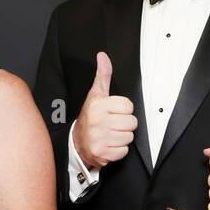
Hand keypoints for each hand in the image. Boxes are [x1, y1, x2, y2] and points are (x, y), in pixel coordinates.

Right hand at [72, 51, 136, 168]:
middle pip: (132, 122)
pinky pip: (124, 151)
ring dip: (122, 137)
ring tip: (111, 134)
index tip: (114, 112)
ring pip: (129, 137)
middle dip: (125, 124)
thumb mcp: (96, 95)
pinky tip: (110, 144)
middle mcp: (98, 122)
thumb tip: (103, 56)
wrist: (77, 143)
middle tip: (113, 124)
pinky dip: (119, 150)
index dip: (124, 109)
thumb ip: (102, 75)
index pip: (128, 106)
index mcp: (98, 106)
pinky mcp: (103, 154)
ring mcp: (100, 139)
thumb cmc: (89, 118)